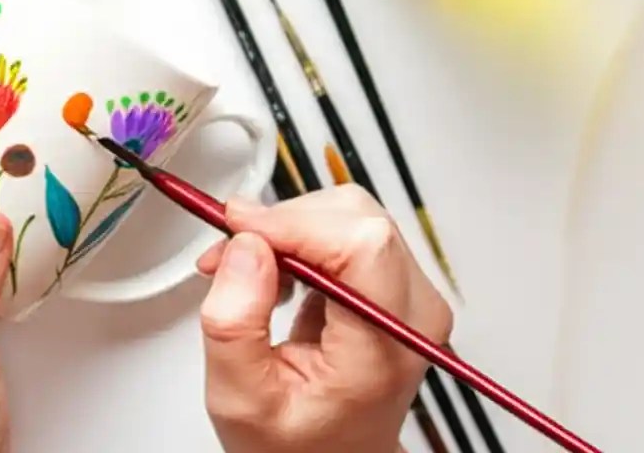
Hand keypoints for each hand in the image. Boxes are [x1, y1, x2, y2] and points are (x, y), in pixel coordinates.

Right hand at [195, 186, 452, 452]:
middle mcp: (413, 312)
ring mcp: (409, 294)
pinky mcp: (393, 282)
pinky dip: (298, 237)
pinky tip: (273, 273)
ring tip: (246, 271)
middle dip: (283, 223)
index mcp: (385, 347)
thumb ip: (235, 325)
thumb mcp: (242, 400)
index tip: (237, 229)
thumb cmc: (297, 445)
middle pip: (355, 218)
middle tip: (230, 255)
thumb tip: (245, 248)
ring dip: (286, 228)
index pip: (361, 245)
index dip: (294, 223)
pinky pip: (345, 229)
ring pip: (349, 214)